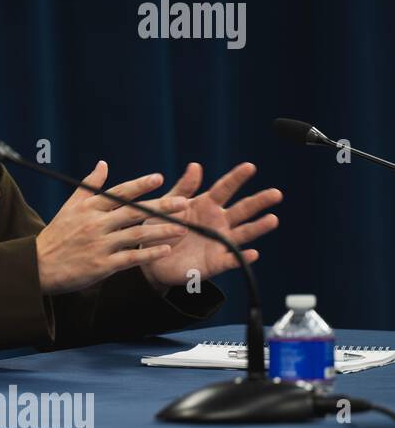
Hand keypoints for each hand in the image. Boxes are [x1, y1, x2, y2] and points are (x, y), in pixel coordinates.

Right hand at [36, 161, 190, 295]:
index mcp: (89, 208)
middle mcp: (95, 224)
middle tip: (184, 202)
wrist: (38, 266)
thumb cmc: (56, 236)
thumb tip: (104, 164)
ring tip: (184, 228)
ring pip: (136, 235)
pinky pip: (131, 258)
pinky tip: (166, 250)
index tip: (158, 178)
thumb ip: (90, 186)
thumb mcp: (69, 207)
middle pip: (134, 212)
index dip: (139, 185)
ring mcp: (99, 245)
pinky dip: (149, 254)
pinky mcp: (102, 265)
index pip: (118, 193)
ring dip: (162, 231)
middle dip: (161, 207)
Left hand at [138, 162, 281, 289]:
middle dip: (259, 201)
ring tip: (272, 219)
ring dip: (258, 227)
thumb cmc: (160, 228)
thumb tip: (195, 165)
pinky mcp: (216, 262)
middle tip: (276, 193)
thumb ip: (183, 188)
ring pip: (243, 233)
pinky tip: (253, 253)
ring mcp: (219, 242)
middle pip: (242, 209)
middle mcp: (218, 222)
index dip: (236, 178)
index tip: (249, 166)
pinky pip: (231, 260)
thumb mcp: (167, 205)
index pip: (225, 188)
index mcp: (206, 205)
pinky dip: (242, 257)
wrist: (151, 258)